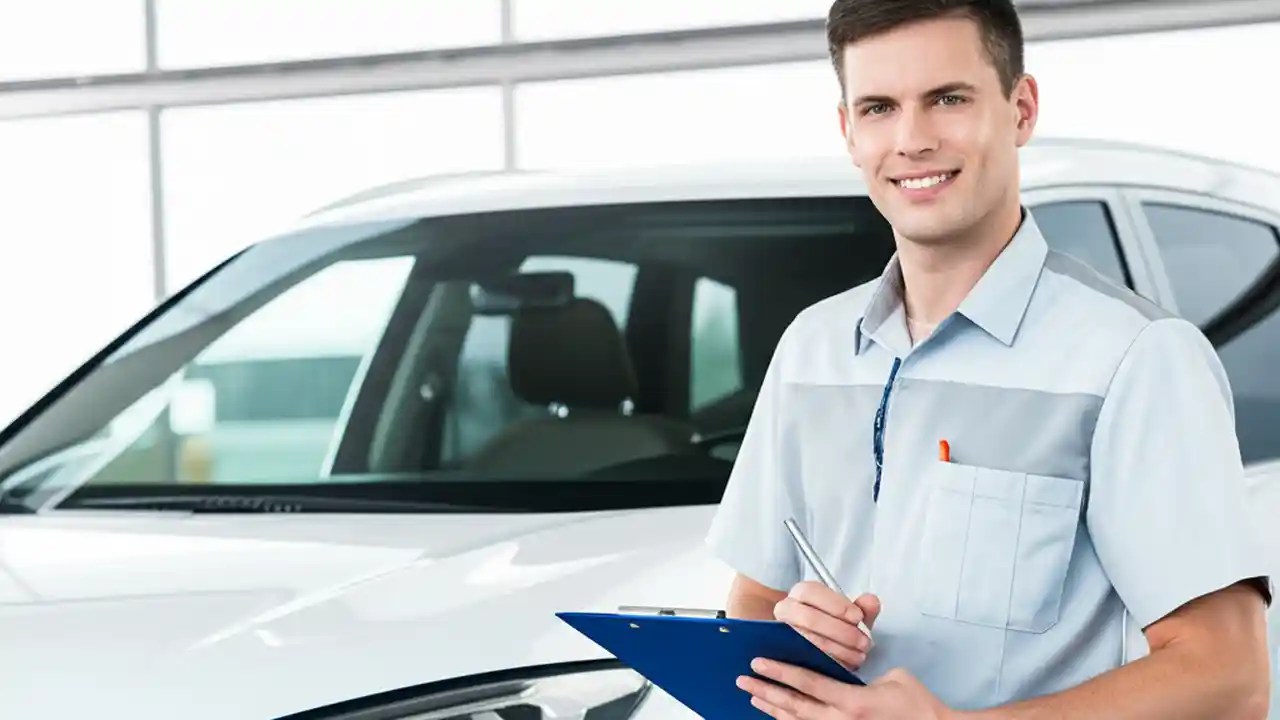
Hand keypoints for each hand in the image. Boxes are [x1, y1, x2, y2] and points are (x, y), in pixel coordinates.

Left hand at [738, 662, 953, 719]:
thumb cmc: (919, 706)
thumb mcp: (894, 677)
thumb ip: (863, 672)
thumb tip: (844, 668)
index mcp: (854, 701)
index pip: (808, 683)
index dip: (780, 671)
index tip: (759, 662)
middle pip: (794, 705)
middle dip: (767, 690)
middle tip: (744, 679)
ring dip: (773, 709)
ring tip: (754, 696)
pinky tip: (778, 716)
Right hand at [773, 582, 880, 670]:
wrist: (819, 647)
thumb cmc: (836, 628)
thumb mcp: (852, 618)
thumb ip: (863, 608)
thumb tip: (871, 601)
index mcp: (802, 593)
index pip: (812, 592)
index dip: (836, 605)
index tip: (858, 617)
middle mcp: (786, 609)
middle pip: (808, 617)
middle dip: (839, 631)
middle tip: (862, 642)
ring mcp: (781, 632)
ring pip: (806, 640)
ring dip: (836, 649)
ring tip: (858, 656)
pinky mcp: (784, 653)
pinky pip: (803, 659)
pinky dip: (827, 663)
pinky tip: (844, 665)